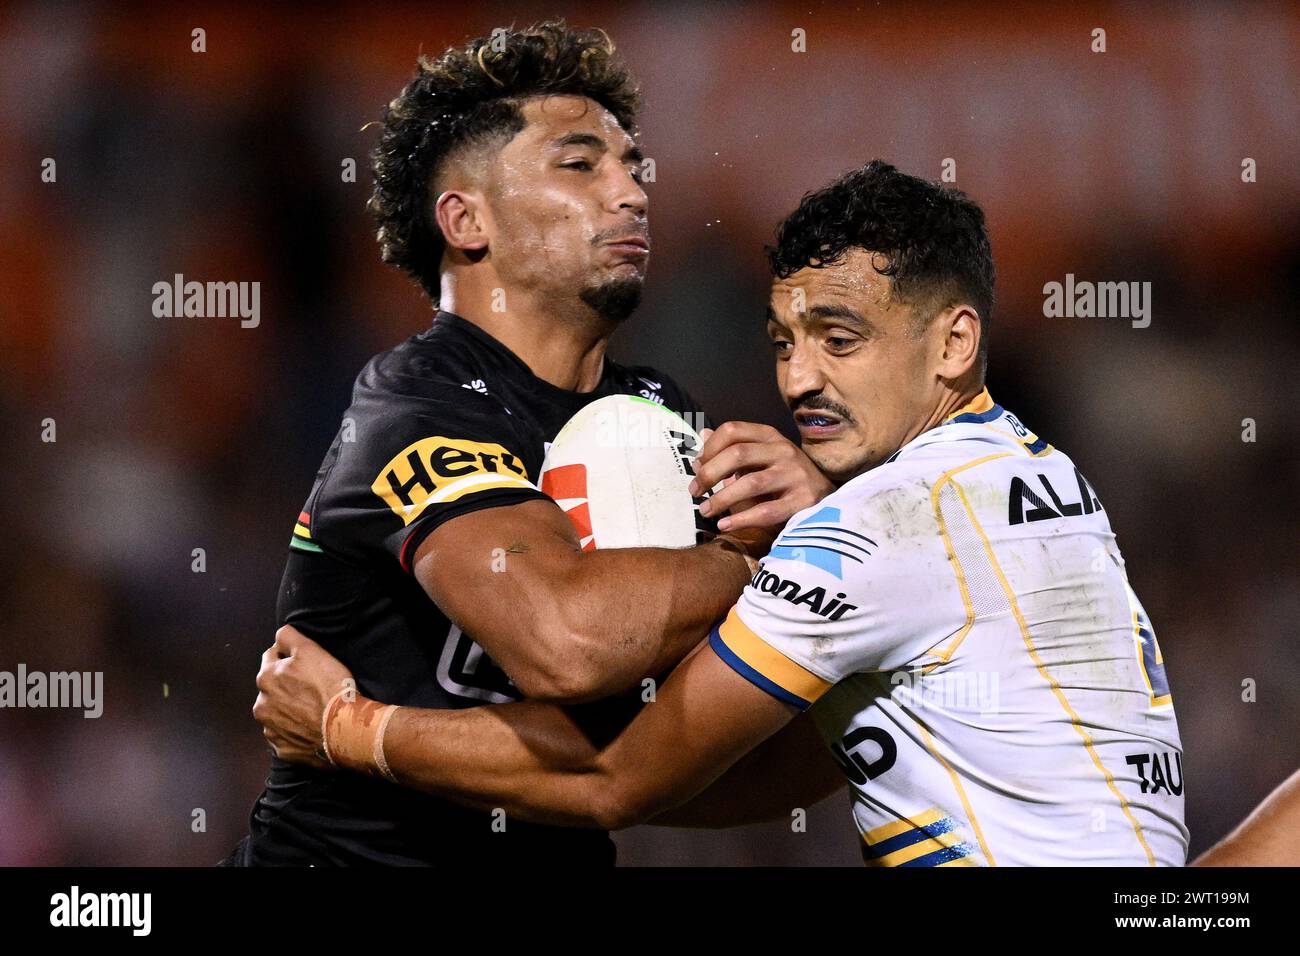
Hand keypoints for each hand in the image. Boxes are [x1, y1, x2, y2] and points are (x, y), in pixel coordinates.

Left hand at [253, 625, 355, 767]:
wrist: (344, 728)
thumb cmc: (329, 686)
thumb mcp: (311, 650)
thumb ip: (289, 637)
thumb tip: (279, 636)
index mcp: (266, 678)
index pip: (271, 657)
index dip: (288, 657)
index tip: (305, 664)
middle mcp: (261, 705)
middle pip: (271, 687)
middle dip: (285, 685)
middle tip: (311, 687)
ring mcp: (271, 729)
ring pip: (276, 712)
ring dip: (287, 709)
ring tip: (311, 709)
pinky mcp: (282, 748)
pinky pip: (285, 735)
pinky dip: (294, 730)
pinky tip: (310, 726)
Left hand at [688, 422, 834, 532]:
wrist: (826, 499)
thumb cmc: (784, 479)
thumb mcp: (761, 458)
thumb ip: (734, 449)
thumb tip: (703, 435)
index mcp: (770, 436)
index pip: (732, 430)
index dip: (708, 448)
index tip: (696, 467)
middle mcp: (784, 451)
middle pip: (737, 454)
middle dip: (709, 474)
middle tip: (694, 492)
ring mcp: (795, 475)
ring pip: (750, 483)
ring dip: (721, 499)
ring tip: (706, 511)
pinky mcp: (803, 501)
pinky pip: (765, 511)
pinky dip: (740, 519)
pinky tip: (724, 525)